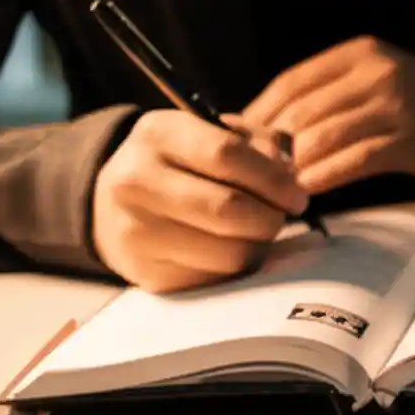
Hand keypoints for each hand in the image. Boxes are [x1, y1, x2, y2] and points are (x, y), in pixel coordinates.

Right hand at [92, 111, 308, 292]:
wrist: (116, 206)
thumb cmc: (184, 166)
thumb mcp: (214, 135)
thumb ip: (261, 144)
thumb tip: (290, 174)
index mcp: (158, 134)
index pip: (227, 155)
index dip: (274, 179)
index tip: (297, 195)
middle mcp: (136, 180)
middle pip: (229, 209)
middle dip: (271, 217)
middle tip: (282, 217)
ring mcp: (136, 231)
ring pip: (230, 252)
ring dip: (259, 246)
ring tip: (255, 231)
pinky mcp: (147, 274)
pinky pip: (217, 279)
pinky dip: (237, 267)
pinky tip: (231, 248)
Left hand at [243, 36, 414, 193]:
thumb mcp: (377, 87)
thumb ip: (332, 101)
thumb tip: (269, 130)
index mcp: (357, 56)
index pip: (291, 84)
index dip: (257, 115)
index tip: (235, 144)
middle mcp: (373, 74)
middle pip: (302, 111)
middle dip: (270, 147)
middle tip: (249, 178)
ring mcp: (394, 105)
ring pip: (325, 135)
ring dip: (294, 166)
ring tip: (275, 191)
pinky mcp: (412, 138)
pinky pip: (357, 158)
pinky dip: (327, 175)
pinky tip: (310, 191)